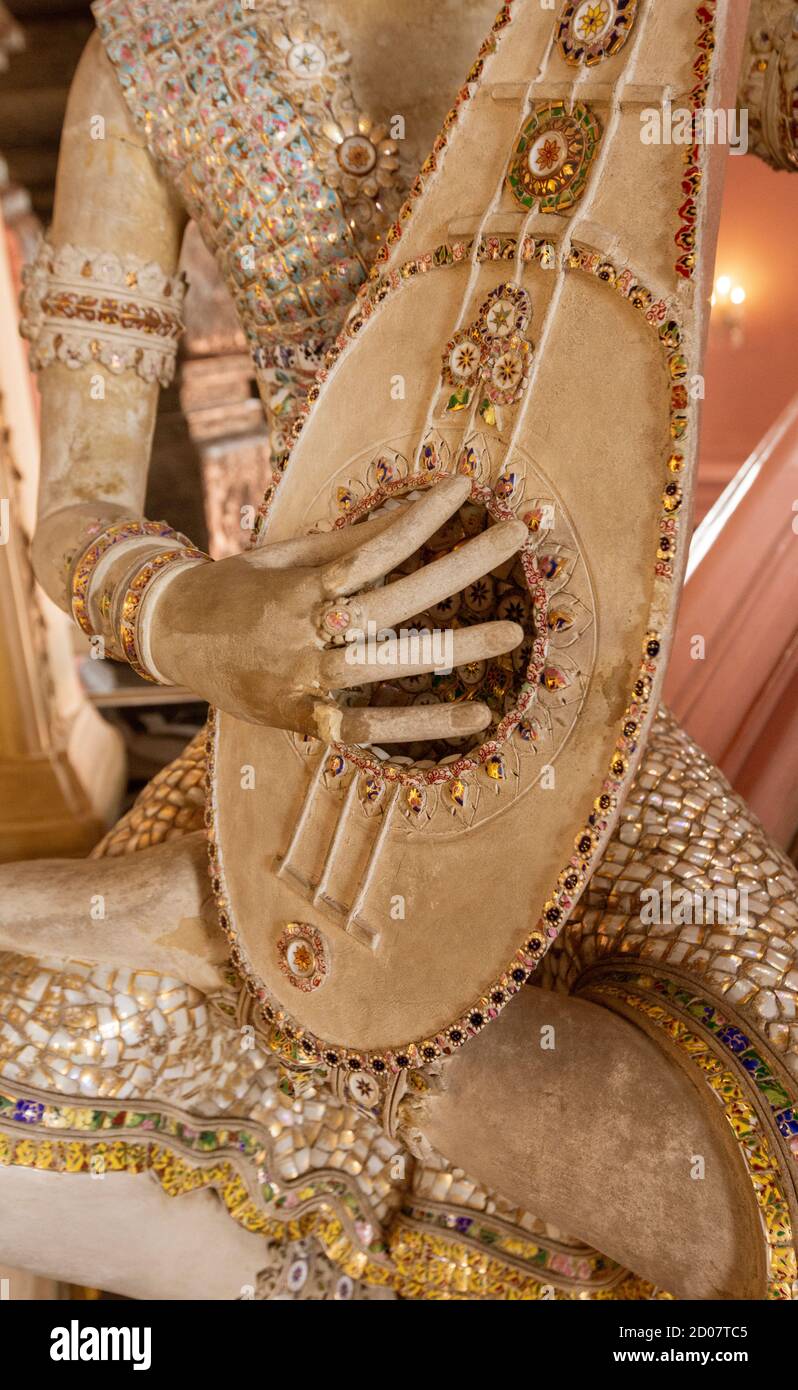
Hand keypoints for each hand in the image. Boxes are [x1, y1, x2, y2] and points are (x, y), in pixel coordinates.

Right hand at [149, 475, 525, 741]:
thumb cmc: (237, 587)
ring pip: (386, 665)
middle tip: (516, 539)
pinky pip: (365, 728)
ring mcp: (303, 681)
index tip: (466, 490)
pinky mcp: (301, 720)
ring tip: (513, 634)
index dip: (418, 520)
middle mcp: (303, 633)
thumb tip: (411, 510)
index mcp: (299, 586)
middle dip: (460, 568)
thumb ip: (349, 541)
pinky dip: (418, 725)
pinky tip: (473, 716)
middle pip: (394, 601)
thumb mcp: (286, 555)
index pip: (370, 549)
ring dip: (455, 650)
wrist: (170, 636)